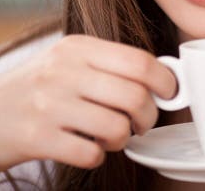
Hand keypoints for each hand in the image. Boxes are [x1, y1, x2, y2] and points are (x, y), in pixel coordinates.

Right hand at [0, 34, 176, 170]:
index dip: (165, 81)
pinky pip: (91, 153)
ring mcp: (48, 104)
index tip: (168, 93)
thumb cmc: (36, 89)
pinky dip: (97, 156)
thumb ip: (110, 64)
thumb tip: (166, 76)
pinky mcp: (36, 138)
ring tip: (112, 137)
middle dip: (149, 116)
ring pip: (117, 127)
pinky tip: (87, 148)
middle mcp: (63, 71)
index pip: (140, 61)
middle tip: (142, 122)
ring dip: (123, 139)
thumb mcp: (67, 62)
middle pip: (135, 95)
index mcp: (77, 47)